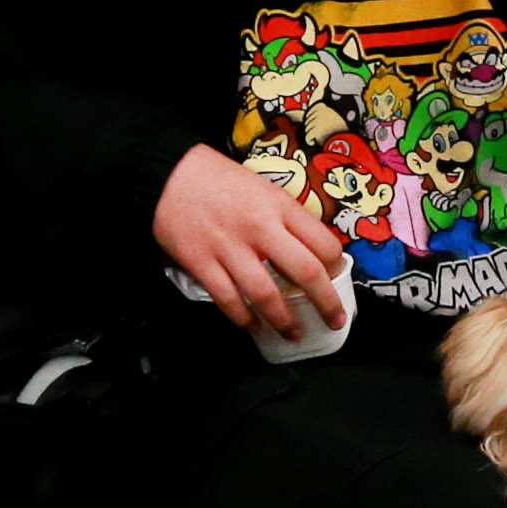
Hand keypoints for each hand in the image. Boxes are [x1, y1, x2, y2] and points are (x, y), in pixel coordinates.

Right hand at [153, 146, 346, 338]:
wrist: (169, 174)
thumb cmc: (220, 180)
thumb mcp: (264, 189)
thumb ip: (286, 217)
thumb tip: (309, 250)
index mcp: (281, 206)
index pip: (323, 243)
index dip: (336, 266)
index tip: (337, 278)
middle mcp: (261, 228)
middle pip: (305, 273)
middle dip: (326, 303)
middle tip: (334, 320)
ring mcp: (230, 248)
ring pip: (266, 295)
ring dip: (284, 320)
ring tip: (293, 333)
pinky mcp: (201, 263)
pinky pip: (229, 300)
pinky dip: (243, 318)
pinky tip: (253, 326)